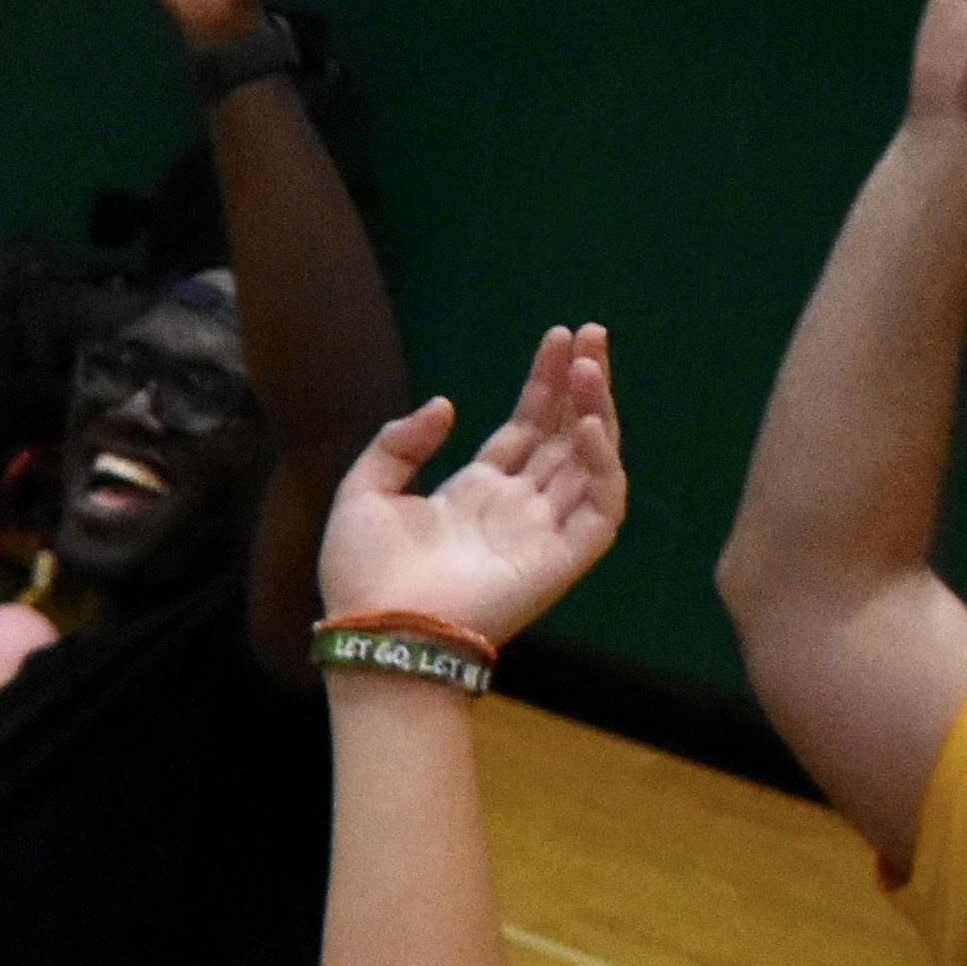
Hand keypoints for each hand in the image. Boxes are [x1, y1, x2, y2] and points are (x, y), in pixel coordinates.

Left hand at [308, 324, 627, 655]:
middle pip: (563, 436)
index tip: (559, 337)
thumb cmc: (363, 574)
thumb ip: (398, 443)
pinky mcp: (563, 559)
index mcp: (474, 494)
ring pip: (588, 462)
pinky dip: (603, 466)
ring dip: (597, 411)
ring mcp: (542, 533)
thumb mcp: (363, 493)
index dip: (543, 384)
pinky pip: (600, 507)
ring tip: (591, 366)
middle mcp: (515, 509)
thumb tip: (446, 405)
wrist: (379, 631)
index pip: (525, 428)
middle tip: (593, 334)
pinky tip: (589, 426)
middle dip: (582, 385)